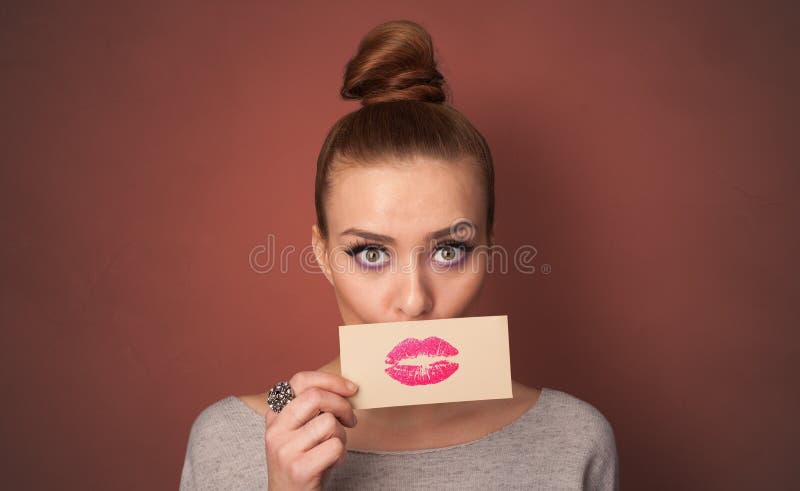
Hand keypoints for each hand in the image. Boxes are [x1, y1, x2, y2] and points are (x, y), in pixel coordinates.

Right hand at [265, 371, 358, 489]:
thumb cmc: (302, 461)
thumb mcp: (299, 432)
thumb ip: (311, 410)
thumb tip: (345, 388)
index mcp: (275, 415)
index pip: (300, 380)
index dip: (330, 380)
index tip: (350, 388)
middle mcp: (276, 430)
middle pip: (316, 397)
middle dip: (342, 405)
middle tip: (350, 419)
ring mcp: (285, 449)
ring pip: (329, 422)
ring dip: (341, 435)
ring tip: (333, 447)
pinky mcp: (299, 468)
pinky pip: (335, 447)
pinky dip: (341, 454)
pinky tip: (332, 462)